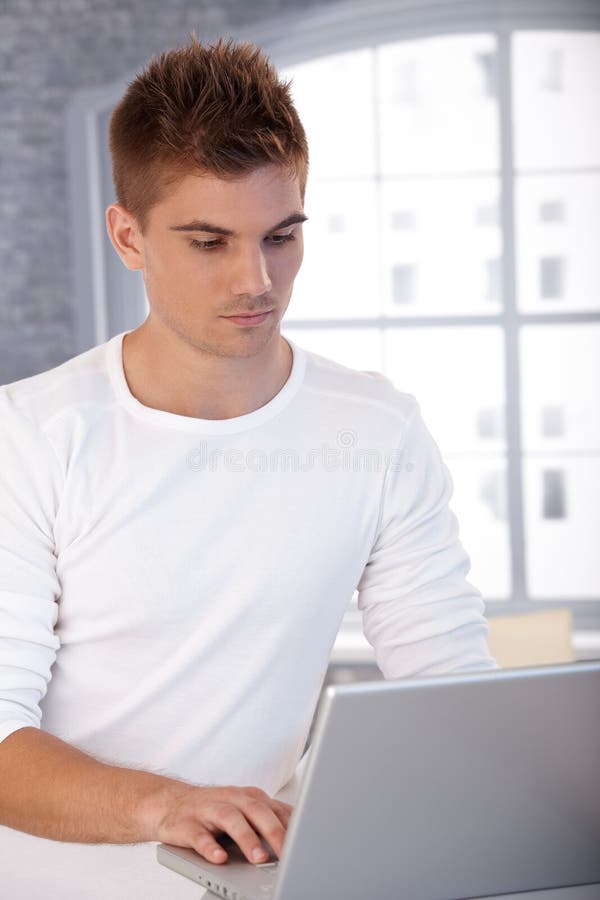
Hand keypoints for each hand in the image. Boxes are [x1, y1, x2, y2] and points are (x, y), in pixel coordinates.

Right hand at [151, 783, 292, 864]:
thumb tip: (300, 837)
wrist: (170, 804)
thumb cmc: (215, 810)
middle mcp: (230, 799)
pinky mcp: (186, 824)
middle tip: (287, 852)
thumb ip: (269, 820)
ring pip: (230, 819)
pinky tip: (220, 858)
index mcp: (248, 797)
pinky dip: (210, 846)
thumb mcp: (245, 811)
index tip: (305, 842)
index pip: (274, 809)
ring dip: (246, 838)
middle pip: (256, 810)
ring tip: (258, 858)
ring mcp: (208, 809)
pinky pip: (199, 836)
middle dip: (273, 831)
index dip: (291, 826)